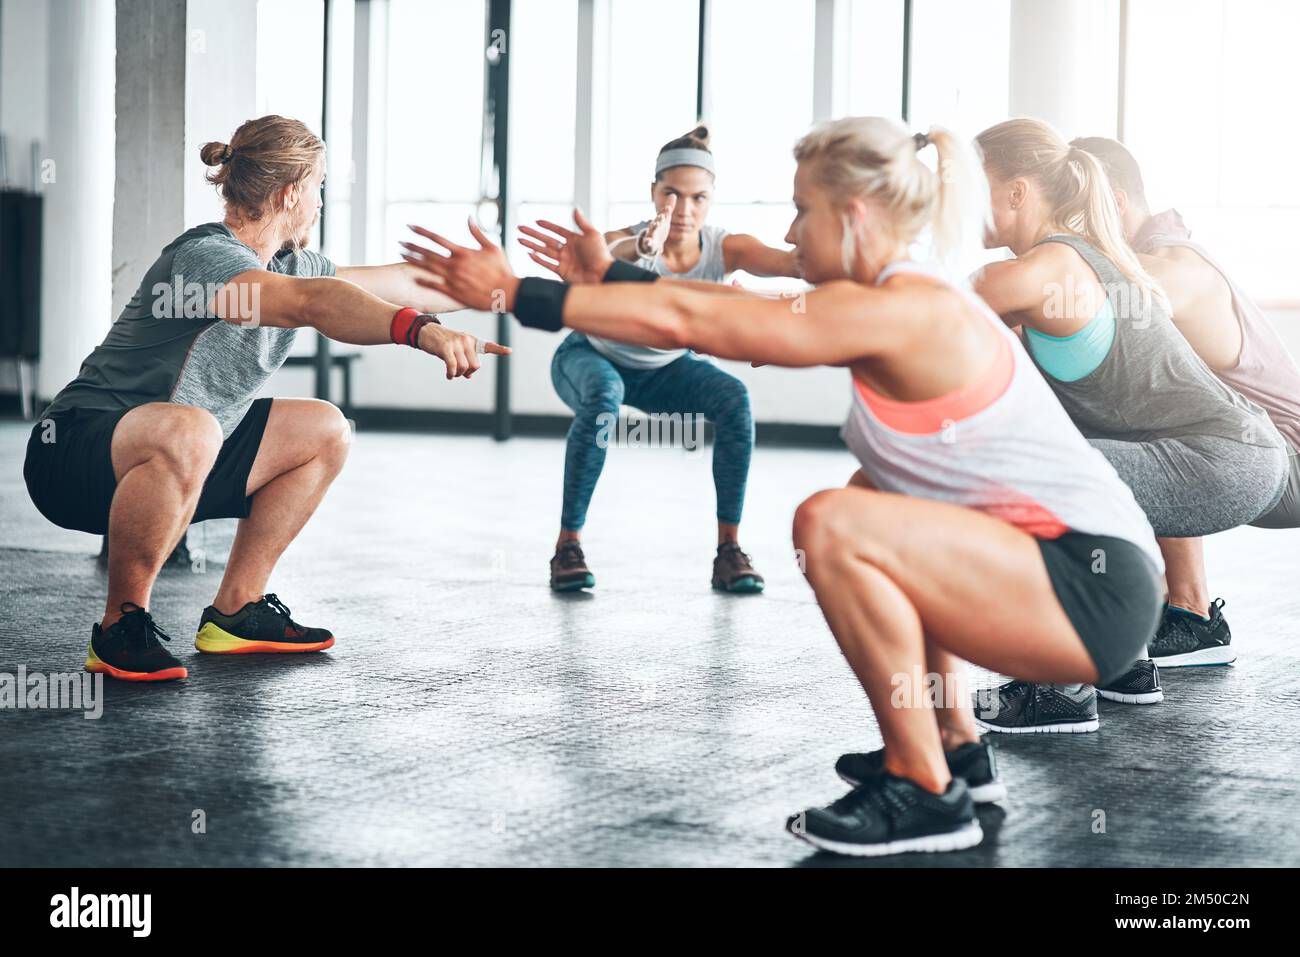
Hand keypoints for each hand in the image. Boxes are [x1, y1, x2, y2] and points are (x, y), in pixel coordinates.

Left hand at [401, 218, 520, 313]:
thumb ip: (477, 233)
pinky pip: (435, 286)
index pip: (436, 238)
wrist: (507, 293)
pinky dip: (423, 281)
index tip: (410, 226)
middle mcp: (455, 264)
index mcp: (463, 252)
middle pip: (428, 253)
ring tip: (402, 254)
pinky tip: (414, 277)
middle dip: (412, 246)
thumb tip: (469, 218)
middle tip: (400, 241)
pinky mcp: (454, 292)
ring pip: (428, 268)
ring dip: (413, 260)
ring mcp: (453, 279)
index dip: (421, 231)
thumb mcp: (492, 247)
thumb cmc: (502, 270)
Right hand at [416, 322, 509, 379]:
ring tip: (452, 372)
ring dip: (457, 374)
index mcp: (472, 341)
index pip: (488, 346)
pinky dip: (451, 373)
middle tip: (459, 373)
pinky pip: (453, 366)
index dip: (499, 349)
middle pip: (475, 365)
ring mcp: (456, 343)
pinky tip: (448, 375)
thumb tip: (468, 376)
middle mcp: (466, 340)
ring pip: (464, 368)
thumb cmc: (443, 343)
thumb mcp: (457, 350)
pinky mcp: (446, 348)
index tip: (510, 351)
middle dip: (467, 373)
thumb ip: (465, 360)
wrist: (426, 332)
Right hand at [517, 209, 612, 284]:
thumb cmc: (600, 255)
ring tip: (520, 240)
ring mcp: (564, 261)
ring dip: (531, 245)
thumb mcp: (592, 235)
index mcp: (574, 240)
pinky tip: (529, 253)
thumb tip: (575, 208)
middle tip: (520, 228)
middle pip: (546, 240)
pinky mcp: (562, 271)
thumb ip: (582, 222)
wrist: (602, 275)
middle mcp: (567, 250)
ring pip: (544, 251)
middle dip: (533, 234)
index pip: (557, 230)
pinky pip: (547, 264)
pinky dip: (538, 259)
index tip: (537, 221)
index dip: (547, 226)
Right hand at [638, 195, 675, 257]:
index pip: (662, 215)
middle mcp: (654, 226)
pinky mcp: (650, 243)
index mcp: (658, 220)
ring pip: (651, 231)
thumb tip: (673, 194)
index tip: (669, 208)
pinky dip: (648, 242)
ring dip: (653, 228)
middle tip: (662, 217)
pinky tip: (648, 242)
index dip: (665, 212)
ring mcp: (651, 234)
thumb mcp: (665, 218)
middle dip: (659, 219)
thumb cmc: (659, 228)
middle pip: (656, 222)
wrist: (651, 240)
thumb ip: (668, 208)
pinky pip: (648, 243)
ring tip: (656, 224)